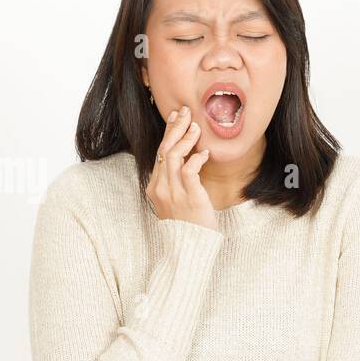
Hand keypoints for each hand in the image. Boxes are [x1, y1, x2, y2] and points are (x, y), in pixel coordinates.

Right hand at [146, 106, 217, 230]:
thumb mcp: (175, 201)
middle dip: (175, 128)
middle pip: (164, 150)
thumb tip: (188, 159)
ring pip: (174, 156)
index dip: (167, 133)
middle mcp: (161, 188)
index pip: (159, 154)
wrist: (189, 249)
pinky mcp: (190, 197)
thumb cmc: (186, 225)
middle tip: (185, 111)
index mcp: (154, 188)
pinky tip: (205, 154)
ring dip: (186, 139)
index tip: (175, 117)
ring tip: (197, 128)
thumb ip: (176, 182)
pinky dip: (196, 159)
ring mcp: (173, 193)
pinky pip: (189, 171)